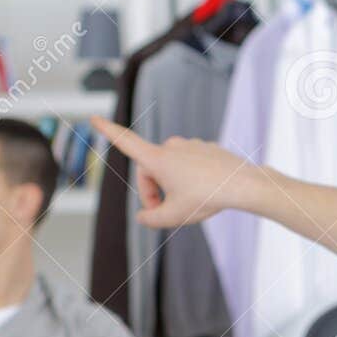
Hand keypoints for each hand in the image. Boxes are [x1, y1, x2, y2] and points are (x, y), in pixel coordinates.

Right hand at [90, 116, 267, 228]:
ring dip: (171, 186)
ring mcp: (190, 145)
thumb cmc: (207, 198)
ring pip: (170, 169)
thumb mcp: (173, 217)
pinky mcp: (205, 148)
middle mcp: (171, 147)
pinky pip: (189, 165)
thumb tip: (143, 216)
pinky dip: (190, 179)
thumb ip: (151, 219)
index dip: (107, 131)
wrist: (243, 185)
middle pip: (149, 170)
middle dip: (153, 191)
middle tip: (165, 212)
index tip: (93, 118)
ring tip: (189, 203)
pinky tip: (204, 191)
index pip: (125, 142)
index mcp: (158, 159)